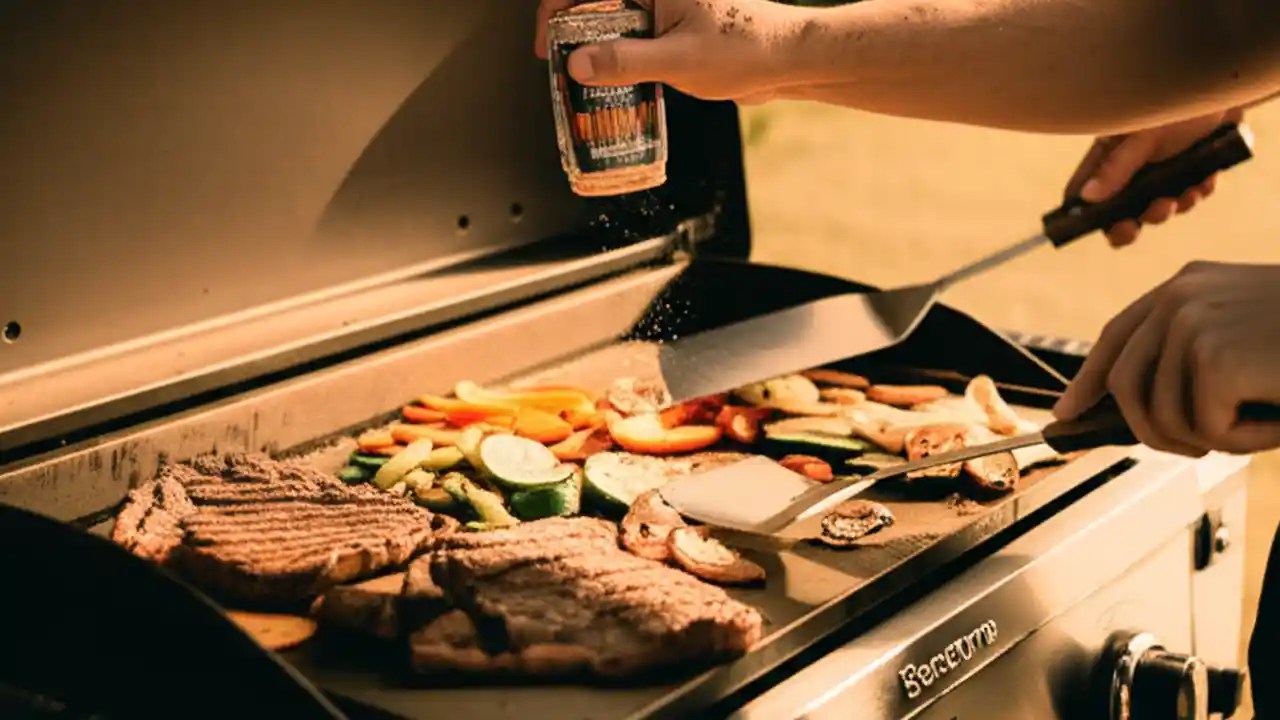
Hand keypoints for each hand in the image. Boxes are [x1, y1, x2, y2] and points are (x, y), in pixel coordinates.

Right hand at [534, 0, 804, 100]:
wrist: (789, 59)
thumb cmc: (746, 49)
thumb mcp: (678, 60)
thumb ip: (624, 61)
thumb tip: (578, 64)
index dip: (556, 11)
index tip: (547, 46)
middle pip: (595, 3)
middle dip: (572, 35)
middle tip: (561, 71)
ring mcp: (664, 6)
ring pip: (612, 22)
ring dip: (594, 50)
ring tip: (582, 83)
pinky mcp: (672, 25)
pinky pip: (633, 37)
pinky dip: (618, 58)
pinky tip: (613, 85)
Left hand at [1053, 262, 1279, 456]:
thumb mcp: (1250, 324)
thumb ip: (1197, 348)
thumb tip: (1149, 407)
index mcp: (1187, 285)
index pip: (1117, 335)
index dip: (1087, 379)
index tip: (1067, 411)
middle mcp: (1179, 298)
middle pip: (1123, 383)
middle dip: (1148, 430)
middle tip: (1194, 449)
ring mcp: (1192, 325)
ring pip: (1163, 416)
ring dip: (1213, 439)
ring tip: (1264, 427)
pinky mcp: (1216, 358)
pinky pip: (1207, 430)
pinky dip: (1246, 442)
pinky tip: (1277, 424)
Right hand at [1063, 109, 1243, 246]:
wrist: (1227, 89)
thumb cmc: (1178, 105)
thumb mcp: (1145, 137)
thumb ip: (1117, 168)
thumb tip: (1086, 197)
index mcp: (1110, 154)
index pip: (1084, 189)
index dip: (1082, 210)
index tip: (1088, 228)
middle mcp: (1131, 166)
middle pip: (1118, 210)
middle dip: (1128, 222)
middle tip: (1132, 228)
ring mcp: (1161, 170)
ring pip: (1156, 207)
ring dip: (1168, 209)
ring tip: (1182, 195)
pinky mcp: (1190, 171)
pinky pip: (1187, 197)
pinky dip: (1195, 194)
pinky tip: (1204, 182)